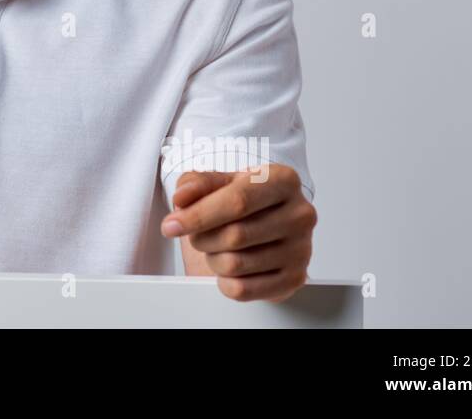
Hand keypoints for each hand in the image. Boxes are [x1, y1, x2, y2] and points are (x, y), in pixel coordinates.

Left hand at [161, 164, 316, 301]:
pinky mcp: (295, 278)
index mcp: (282, 180)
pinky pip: (243, 290)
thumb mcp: (217, 183)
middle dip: (202, 238)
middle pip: (234, 236)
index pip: (237, 202)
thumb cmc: (241, 201)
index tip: (170, 226)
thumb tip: (182, 198)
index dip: (198, 216)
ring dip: (212, 259)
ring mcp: (301, 248)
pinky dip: (224, 282)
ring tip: (217, 247)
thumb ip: (195, 183)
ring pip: (235, 265)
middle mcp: (300, 213)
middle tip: (199, 234)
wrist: (266, 225)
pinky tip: (229, 268)